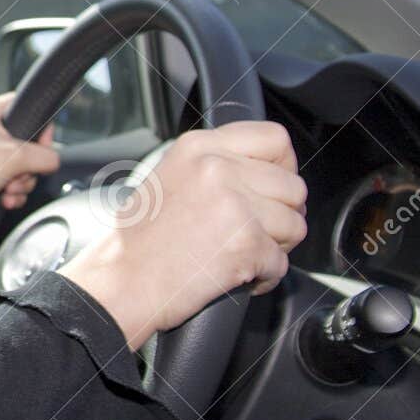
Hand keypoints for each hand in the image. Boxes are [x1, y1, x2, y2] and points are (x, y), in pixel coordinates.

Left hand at [0, 92, 59, 233]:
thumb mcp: (15, 157)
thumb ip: (44, 156)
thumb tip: (53, 161)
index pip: (27, 107)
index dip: (40, 129)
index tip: (42, 147)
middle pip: (28, 144)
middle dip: (28, 167)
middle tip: (18, 174)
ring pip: (21, 166)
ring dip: (21, 183)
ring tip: (9, 189)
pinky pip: (11, 181)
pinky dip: (12, 192)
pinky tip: (5, 199)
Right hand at [59, 122, 306, 349]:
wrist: (123, 280)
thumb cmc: (141, 238)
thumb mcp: (170, 175)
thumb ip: (215, 163)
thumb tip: (267, 169)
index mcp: (198, 147)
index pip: (274, 138)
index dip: (283, 166)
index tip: (272, 188)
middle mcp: (217, 168)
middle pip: (293, 185)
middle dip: (282, 214)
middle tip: (253, 232)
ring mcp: (234, 205)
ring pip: (296, 224)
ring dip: (276, 246)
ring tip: (241, 253)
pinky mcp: (246, 243)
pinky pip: (283, 262)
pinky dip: (265, 276)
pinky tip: (236, 275)